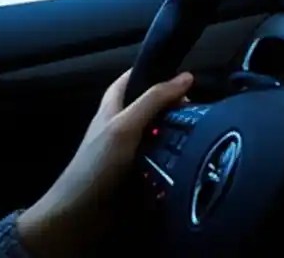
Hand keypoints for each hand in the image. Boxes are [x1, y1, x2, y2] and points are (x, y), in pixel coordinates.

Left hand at [16, 69, 192, 256]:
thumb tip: (187, 76)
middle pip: (154, 104)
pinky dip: (176, 153)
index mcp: (113, 104)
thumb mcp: (125, 125)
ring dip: (178, 131)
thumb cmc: (98, 163)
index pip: (136, 76)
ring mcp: (131, 147)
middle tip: (199, 110)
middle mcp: (123, 121)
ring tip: (203, 130)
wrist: (80, 212)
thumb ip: (154, 99)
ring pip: (161, 130)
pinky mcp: (140, 168)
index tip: (186, 76)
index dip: (158, 72)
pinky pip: (163, 154)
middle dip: (175, 104)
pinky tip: (191, 154)